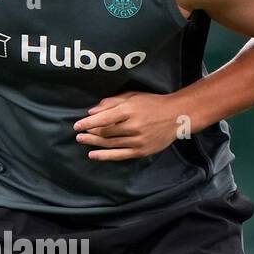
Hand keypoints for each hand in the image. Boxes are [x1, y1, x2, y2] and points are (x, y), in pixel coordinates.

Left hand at [74, 92, 188, 160]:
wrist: (176, 116)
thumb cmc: (152, 103)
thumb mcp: (132, 96)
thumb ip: (111, 102)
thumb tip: (91, 112)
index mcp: (130, 110)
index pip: (103, 118)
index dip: (87, 123)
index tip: (76, 126)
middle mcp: (133, 126)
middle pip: (105, 132)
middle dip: (89, 133)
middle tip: (79, 134)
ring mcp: (137, 140)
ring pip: (110, 144)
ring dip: (93, 144)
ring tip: (82, 141)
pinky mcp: (141, 151)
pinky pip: (119, 155)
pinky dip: (105, 156)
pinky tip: (93, 155)